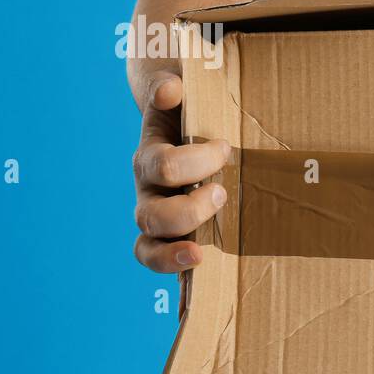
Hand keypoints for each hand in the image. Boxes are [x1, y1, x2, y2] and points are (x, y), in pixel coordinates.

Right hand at [132, 72, 229, 272]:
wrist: (184, 122)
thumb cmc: (189, 112)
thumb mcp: (180, 95)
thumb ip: (171, 90)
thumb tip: (170, 89)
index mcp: (151, 158)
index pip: (161, 167)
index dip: (193, 163)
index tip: (224, 147)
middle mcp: (150, 193)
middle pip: (152, 216)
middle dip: (190, 210)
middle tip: (223, 193)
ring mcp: (160, 219)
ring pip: (149, 247)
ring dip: (175, 252)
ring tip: (201, 252)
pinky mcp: (175, 237)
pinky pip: (164, 263)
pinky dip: (175, 275)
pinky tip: (194, 285)